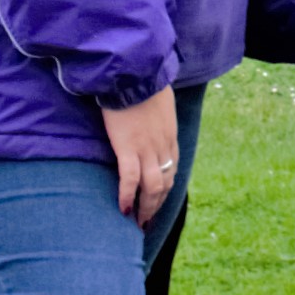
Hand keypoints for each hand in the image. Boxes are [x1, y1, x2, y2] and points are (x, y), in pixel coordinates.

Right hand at [102, 90, 180, 225]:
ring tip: (136, 221)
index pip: (172, 169)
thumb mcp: (160, 101)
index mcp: (169, 136)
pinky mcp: (128, 147)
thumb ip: (158, 115)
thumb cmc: (143, 82)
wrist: (134, 73)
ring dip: (146, 207)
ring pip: (152, 186)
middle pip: (165, 183)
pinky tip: (123, 208)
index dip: (165, 189)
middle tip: (146, 220)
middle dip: (156, 204)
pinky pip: (130, 179)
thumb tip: (154, 116)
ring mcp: (147, 148)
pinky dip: (127, 196)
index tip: (157, 201)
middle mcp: (162, 146)